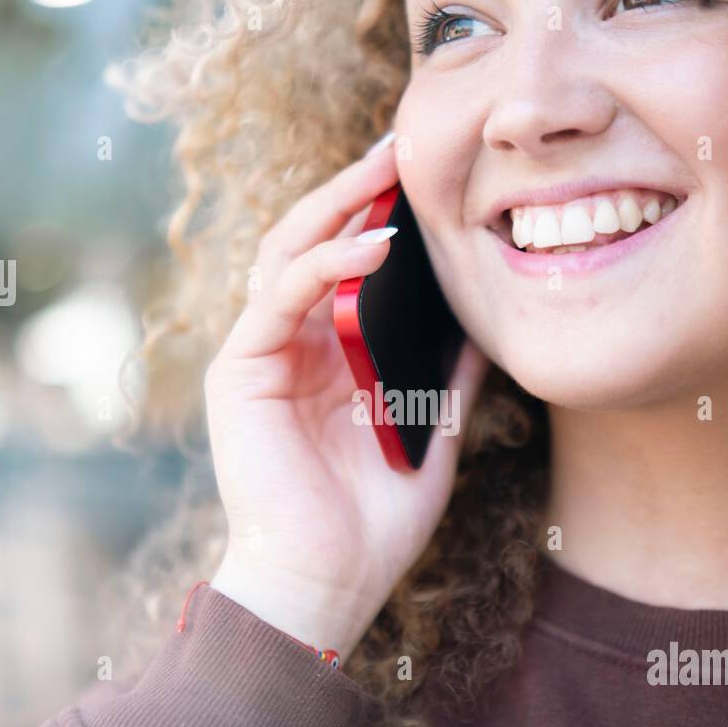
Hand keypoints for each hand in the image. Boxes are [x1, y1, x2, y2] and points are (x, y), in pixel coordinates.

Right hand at [206, 134, 488, 658]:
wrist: (328, 582)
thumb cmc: (376, 521)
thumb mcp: (433, 434)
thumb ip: (450, 378)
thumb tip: (486, 323)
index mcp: (331, 357)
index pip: (348, 265)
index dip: (380, 217)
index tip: (428, 175)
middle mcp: (292, 345)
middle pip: (315, 243)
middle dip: (357, 191)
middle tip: (403, 144)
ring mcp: (262, 353)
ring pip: (288, 251)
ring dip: (337, 206)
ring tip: (388, 167)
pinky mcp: (240, 368)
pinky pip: (279, 294)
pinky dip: (323, 263)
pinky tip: (372, 245)